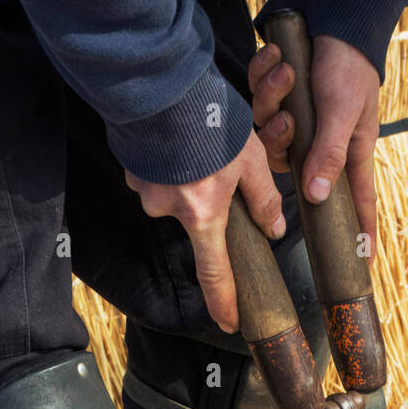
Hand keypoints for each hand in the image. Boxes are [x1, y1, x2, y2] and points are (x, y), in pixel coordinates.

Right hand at [125, 130, 284, 333]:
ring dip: (190, 174)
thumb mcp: (249, 157)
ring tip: (198, 143)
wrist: (159, 84)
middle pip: (197, 220)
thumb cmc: (207, 118)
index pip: (215, 274)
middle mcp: (170, 211)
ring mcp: (147, 191)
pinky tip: (179, 138)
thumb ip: (262, 197)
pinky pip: (160, 173)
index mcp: (203, 215)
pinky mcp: (134, 169)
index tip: (230, 323)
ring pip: (177, 193)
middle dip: (206, 200)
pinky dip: (172, 160)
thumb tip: (273, 228)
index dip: (224, 302)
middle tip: (214, 164)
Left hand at [249, 34, 379, 258]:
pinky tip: (276, 59)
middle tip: (287, 115)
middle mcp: (317, 144)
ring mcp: (294, 123)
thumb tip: (316, 196)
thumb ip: (330, 153)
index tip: (363, 262)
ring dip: (270, 100)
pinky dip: (263, 78)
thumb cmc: (347, 65)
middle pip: (287, 167)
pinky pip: (257, 102)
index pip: (356, 202)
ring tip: (286, 72)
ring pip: (265, 133)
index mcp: (345, 152)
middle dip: (280, 140)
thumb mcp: (343, 111)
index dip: (359, 232)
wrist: (331, 18)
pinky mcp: (276, 100)